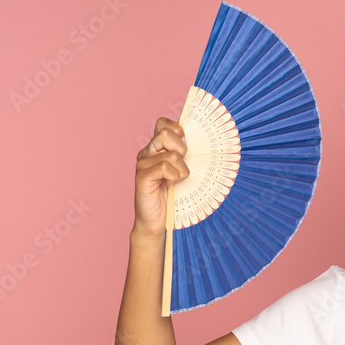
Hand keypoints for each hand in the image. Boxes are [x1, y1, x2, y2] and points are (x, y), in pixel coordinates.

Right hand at [132, 117, 189, 238]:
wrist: (157, 220)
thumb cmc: (174, 195)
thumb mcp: (182, 171)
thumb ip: (185, 156)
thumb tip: (203, 142)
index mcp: (156, 148)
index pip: (162, 123)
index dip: (176, 129)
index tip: (184, 146)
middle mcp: (147, 153)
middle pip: (165, 133)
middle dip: (181, 150)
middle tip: (180, 167)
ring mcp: (142, 164)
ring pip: (170, 155)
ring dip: (181, 170)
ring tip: (176, 182)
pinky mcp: (142, 177)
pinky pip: (164, 168)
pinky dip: (174, 178)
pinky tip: (170, 186)